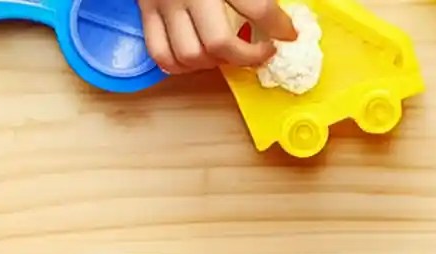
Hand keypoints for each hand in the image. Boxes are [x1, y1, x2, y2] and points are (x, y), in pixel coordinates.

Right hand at [138, 0, 296, 73]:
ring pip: (190, 55)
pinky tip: (199, 57)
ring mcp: (165, 3)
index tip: (289, 35)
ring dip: (214, 63)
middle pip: (220, 43)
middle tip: (261, 52)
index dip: (281, 28)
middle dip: (247, 56)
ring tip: (229, 54)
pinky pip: (161, 53)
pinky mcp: (146, 10)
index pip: (260, 9)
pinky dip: (181, 65)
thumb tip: (280, 9)